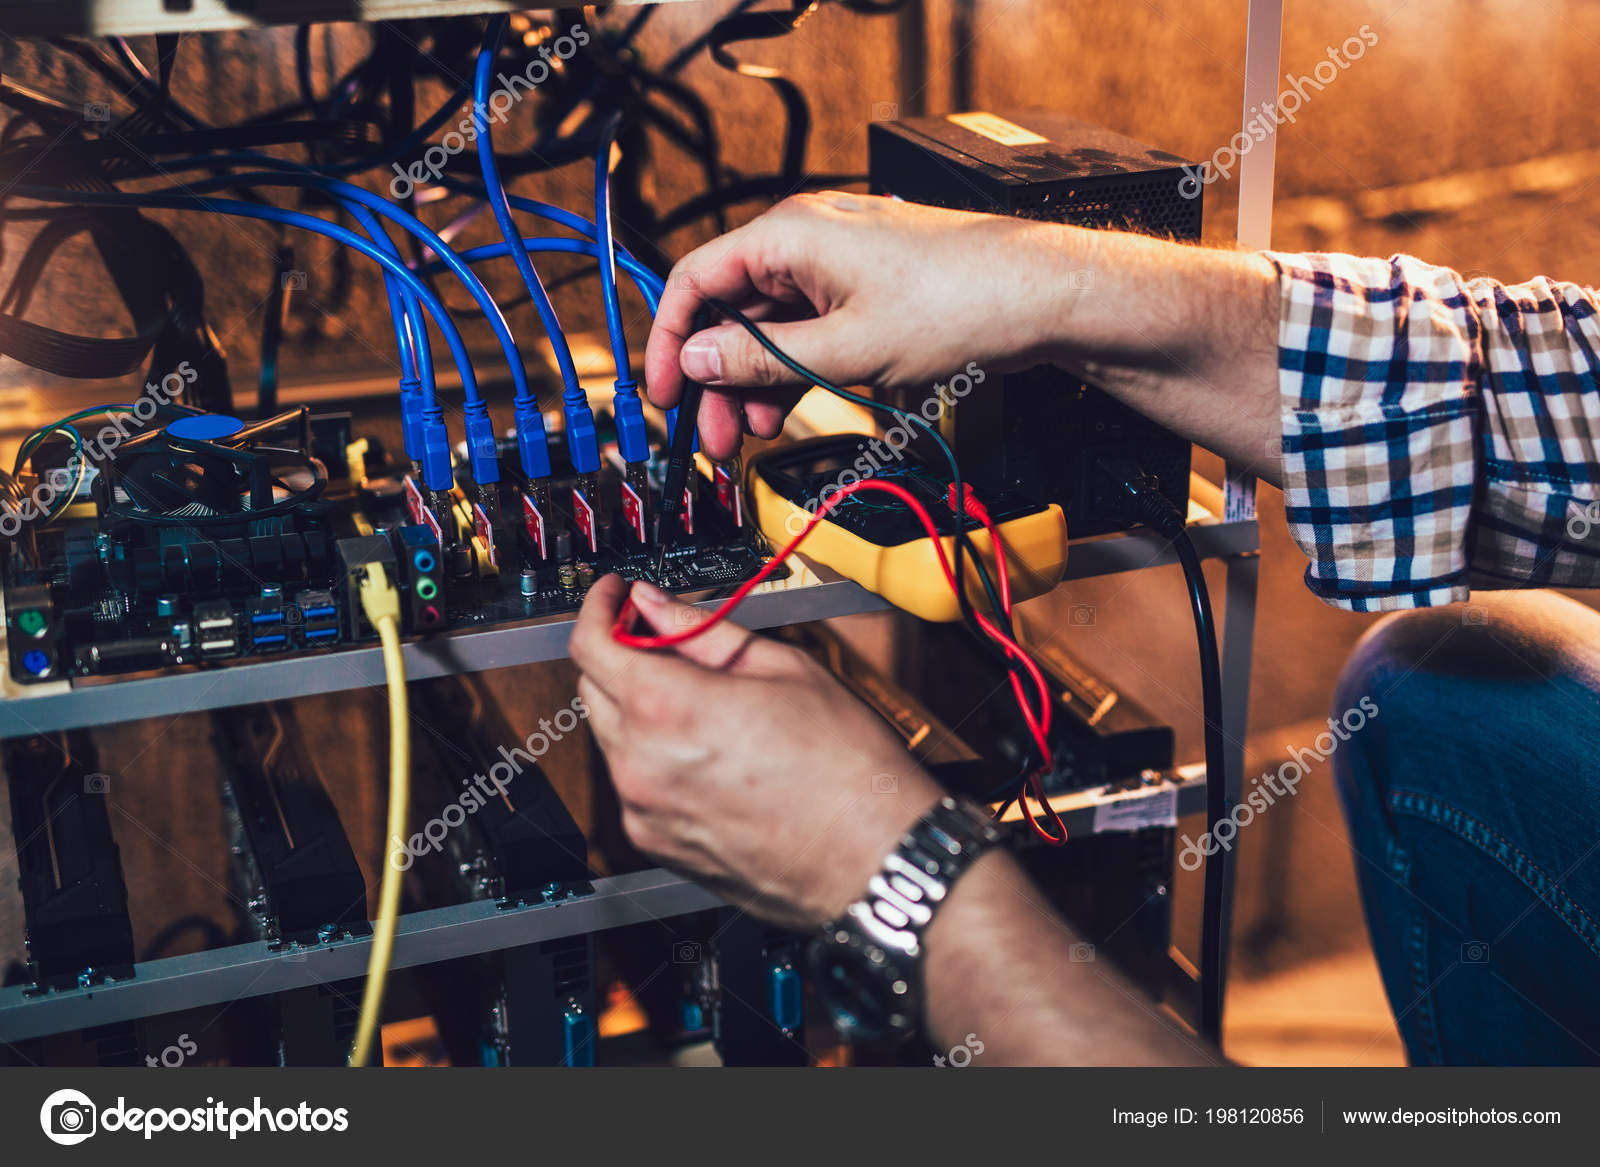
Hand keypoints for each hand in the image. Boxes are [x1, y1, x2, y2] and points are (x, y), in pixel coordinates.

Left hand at [568, 574, 943, 930]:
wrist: (872, 855)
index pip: (591, 643)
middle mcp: (642, 763)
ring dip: (637, 708)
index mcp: (668, 708)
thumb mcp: (782, 668)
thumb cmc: (845, 770)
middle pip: (590, 688)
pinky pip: (634, 784)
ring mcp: (644, 810)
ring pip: (612, 738)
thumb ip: (703, 631)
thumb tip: (658, 605)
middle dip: (618, 654)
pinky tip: (706, 750)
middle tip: (662, 638)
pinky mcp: (656, 843)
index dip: (597, 608)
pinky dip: (652, 757)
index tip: (614, 596)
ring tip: (701, 701)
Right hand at [644, 191, 1057, 458]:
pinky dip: (792, 371)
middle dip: (717, 377)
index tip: (665, 391)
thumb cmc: (960, 300)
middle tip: (714, 434)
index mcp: (790, 235)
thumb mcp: (846, 346)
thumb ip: (762, 358)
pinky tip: (787, 409)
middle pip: (731, 311)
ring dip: (754, 383)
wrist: (1039, 297)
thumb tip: (699, 359)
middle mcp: (806, 242)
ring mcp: (835, 267)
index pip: (697, 280)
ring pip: (768, 328)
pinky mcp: (861, 292)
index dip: (672, 339)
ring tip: (755, 432)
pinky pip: (805, 331)